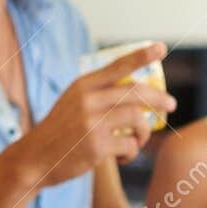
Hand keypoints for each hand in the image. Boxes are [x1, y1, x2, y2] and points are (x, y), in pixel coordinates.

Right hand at [24, 45, 173, 184]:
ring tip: (140, 139)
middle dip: (159, 98)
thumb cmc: (61, 132)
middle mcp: (87, 99)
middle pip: (136, 92)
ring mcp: (92, 122)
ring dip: (145, 130)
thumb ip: (97, 94)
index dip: (142, 55)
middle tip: (171, 105)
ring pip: (137, 118)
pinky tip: (123, 157)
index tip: (162, 48)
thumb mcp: (73, 103)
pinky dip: (132, 152)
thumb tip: (136, 93)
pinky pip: (130, 145)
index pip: (117, 65)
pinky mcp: (96, 145)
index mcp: (83, 85)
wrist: (35, 159)